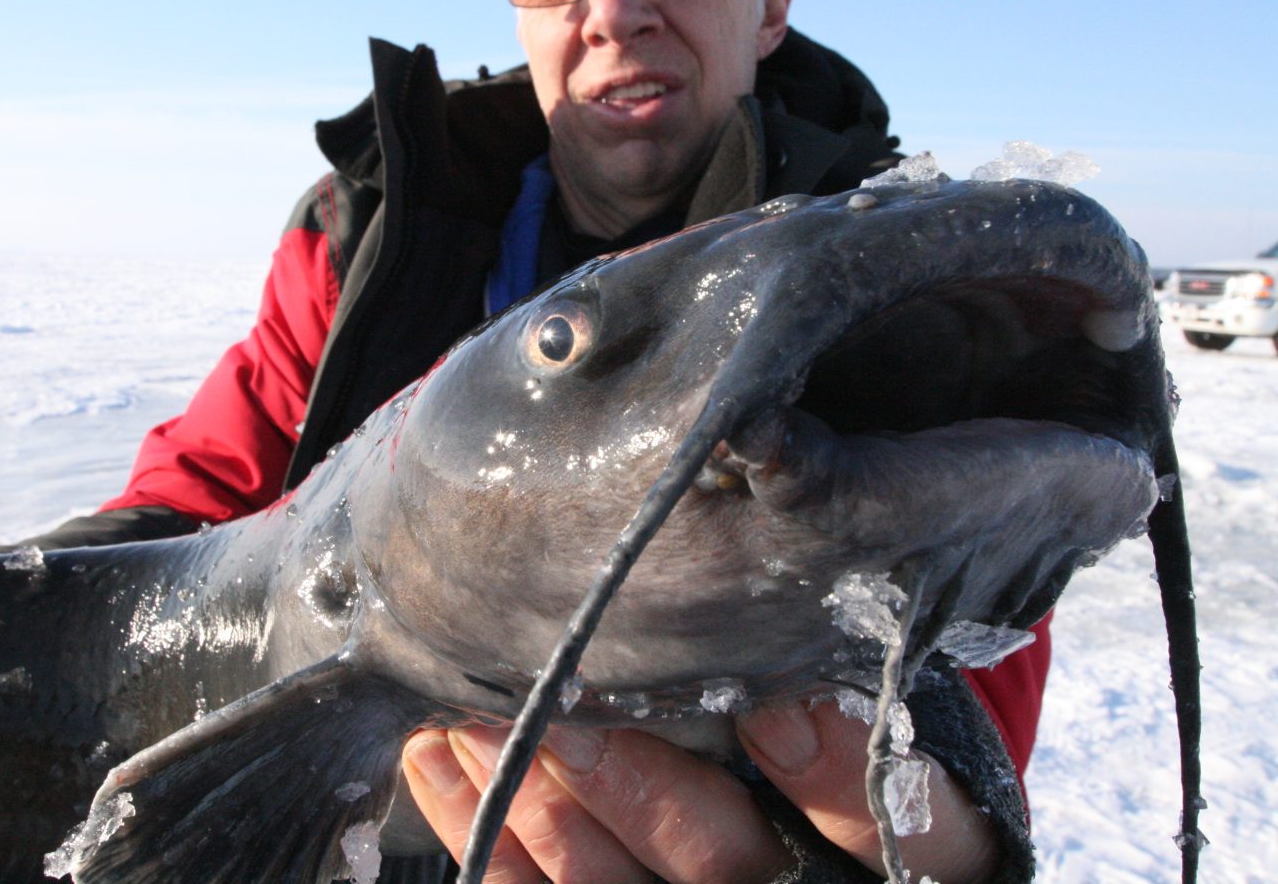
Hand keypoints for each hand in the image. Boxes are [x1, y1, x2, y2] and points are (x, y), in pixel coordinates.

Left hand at [400, 701, 998, 883]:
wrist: (812, 832)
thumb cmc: (839, 718)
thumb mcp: (874, 684)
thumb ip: (836, 645)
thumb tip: (763, 502)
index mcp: (913, 845)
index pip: (888, 819)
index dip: (829, 765)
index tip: (771, 701)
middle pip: (725, 859)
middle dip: (637, 784)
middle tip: (565, 701)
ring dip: (537, 800)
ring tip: (470, 718)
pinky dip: (485, 836)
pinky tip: (435, 766)